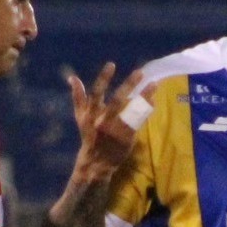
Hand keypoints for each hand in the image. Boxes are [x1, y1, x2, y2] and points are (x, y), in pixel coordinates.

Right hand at [68, 62, 148, 178]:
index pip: (96, 93)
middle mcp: (104, 121)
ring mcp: (117, 129)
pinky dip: (146, 110)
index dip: (103, 78)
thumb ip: (78, 97)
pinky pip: (138, 121)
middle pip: (118, 100)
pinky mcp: (127, 137)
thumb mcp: (80, 117)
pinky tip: (153, 101)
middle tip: (140, 72)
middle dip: (129, 85)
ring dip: (143, 97)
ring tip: (154, 84)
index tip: (112, 64)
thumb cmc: (89, 136)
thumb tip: (72, 77)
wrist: (96, 162)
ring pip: (132, 110)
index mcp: (92, 114)